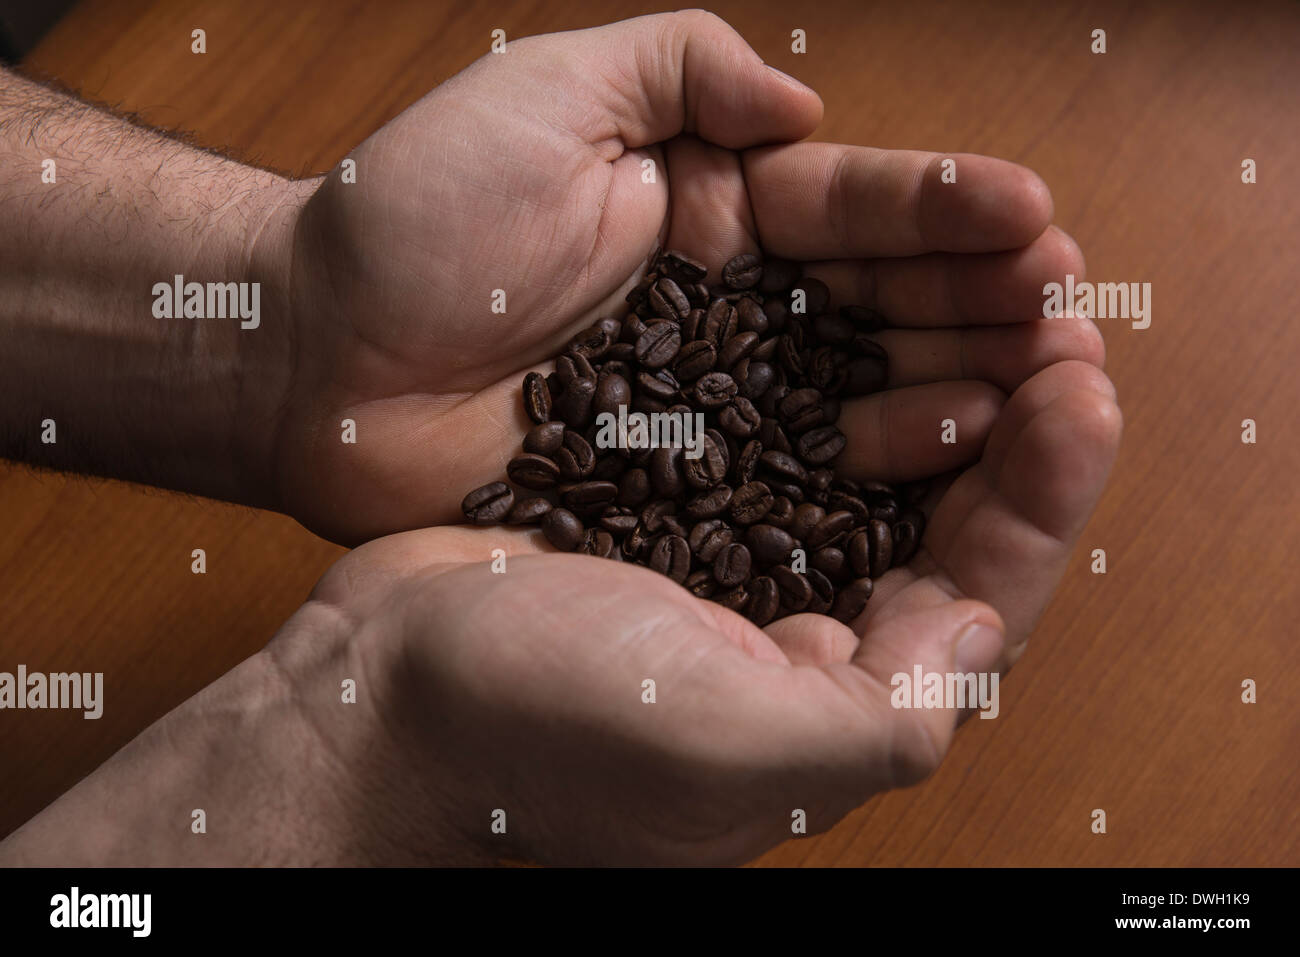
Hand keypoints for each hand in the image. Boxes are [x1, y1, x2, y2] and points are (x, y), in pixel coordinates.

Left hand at [265, 11, 1097, 543]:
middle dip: (974, 302)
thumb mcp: (544, 93)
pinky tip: (944, 457)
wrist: (312, 360)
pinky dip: (868, 468)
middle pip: (875, 304)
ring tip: (1034, 384)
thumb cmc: (409, 217)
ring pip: (853, 393)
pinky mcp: (678, 491)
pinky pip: (789, 476)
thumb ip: (679, 70)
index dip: (939, 210)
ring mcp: (709, 407)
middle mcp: (726, 310)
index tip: (1030, 216)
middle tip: (1063, 312)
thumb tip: (801, 103)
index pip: (845, 205)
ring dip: (951, 383)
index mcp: (705, 210)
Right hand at [307, 354, 1116, 865]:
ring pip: (872, 465)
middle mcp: (801, 640)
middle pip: (943, 521)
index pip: (982, 598)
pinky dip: (831, 373)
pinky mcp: (677, 510)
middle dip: (1010, 420)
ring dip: (933, 379)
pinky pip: (786, 431)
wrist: (379, 689)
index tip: (1080, 384)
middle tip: (1051, 311)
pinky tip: (854, 313)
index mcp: (832, 705)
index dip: (1048, 493)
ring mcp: (738, 571)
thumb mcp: (712, 742)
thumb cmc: (533, 727)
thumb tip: (975, 627)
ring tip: (977, 294)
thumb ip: (867, 716)